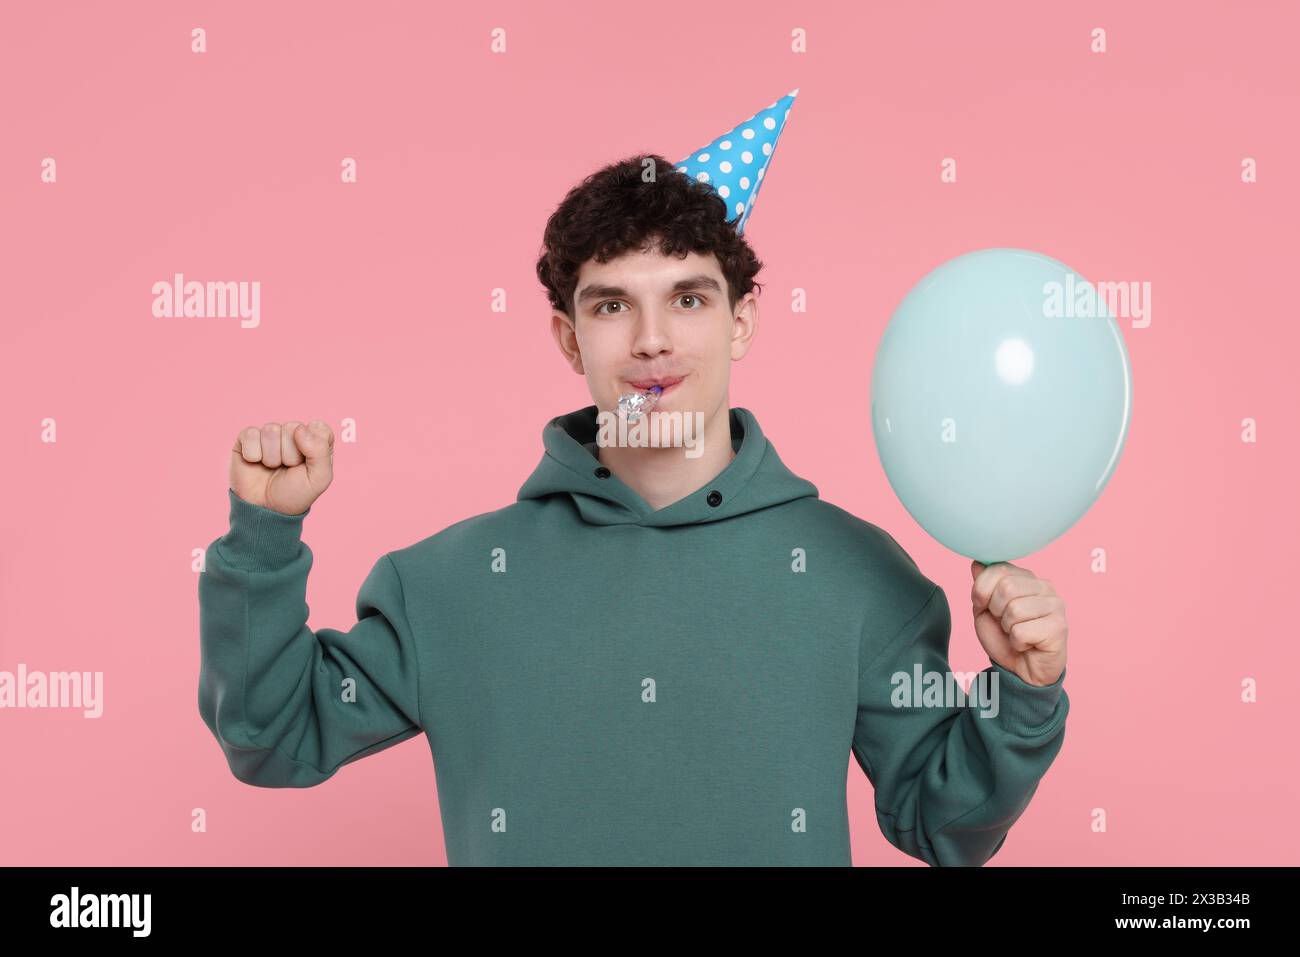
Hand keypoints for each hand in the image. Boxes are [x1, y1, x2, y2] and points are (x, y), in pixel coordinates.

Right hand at [229, 421, 333, 515]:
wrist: (264, 509)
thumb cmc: (294, 494)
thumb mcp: (319, 479)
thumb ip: (320, 451)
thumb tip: (299, 429)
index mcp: (315, 440)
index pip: (319, 428)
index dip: (313, 448)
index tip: (307, 465)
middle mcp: (293, 433)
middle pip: (293, 427)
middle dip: (290, 454)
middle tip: (287, 469)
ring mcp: (270, 435)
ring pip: (271, 430)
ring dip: (271, 456)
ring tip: (272, 467)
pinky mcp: (248, 438)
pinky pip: (250, 435)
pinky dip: (253, 454)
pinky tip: (255, 463)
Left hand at [970, 560, 1066, 686]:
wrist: (1021, 670)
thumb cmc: (1004, 637)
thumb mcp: (984, 610)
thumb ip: (982, 586)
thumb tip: (977, 563)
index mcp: (1026, 577)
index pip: (996, 568)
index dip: (981, 591)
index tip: (988, 607)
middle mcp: (1045, 586)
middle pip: (1006, 588)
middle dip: (996, 611)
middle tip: (1005, 624)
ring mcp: (1056, 605)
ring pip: (1015, 610)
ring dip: (1007, 628)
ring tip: (1017, 634)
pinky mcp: (1059, 626)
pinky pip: (1022, 631)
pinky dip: (1017, 642)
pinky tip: (1027, 644)